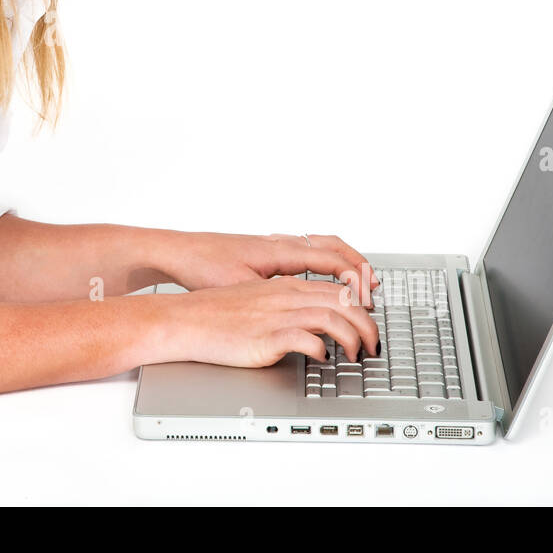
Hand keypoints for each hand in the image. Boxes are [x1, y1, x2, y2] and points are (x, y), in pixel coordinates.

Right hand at [150, 275, 379, 367]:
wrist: (185, 320)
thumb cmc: (215, 315)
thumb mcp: (257, 301)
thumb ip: (286, 307)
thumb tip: (311, 325)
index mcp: (285, 286)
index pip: (337, 289)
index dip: (361, 307)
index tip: (370, 323)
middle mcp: (285, 296)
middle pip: (342, 301)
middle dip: (367, 324)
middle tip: (373, 344)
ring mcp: (276, 315)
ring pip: (332, 317)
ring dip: (352, 338)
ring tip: (357, 355)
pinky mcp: (265, 336)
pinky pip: (305, 339)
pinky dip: (321, 349)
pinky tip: (322, 358)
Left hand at [155, 231, 378, 308]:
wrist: (179, 252)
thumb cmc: (203, 267)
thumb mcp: (240, 286)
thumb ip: (272, 296)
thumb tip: (301, 309)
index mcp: (278, 251)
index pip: (328, 257)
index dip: (351, 275)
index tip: (367, 291)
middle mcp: (279, 243)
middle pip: (331, 246)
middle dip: (356, 264)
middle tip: (373, 285)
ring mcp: (273, 245)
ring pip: (319, 246)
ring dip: (341, 261)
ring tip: (356, 282)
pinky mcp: (265, 252)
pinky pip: (306, 251)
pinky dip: (324, 261)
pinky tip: (322, 279)